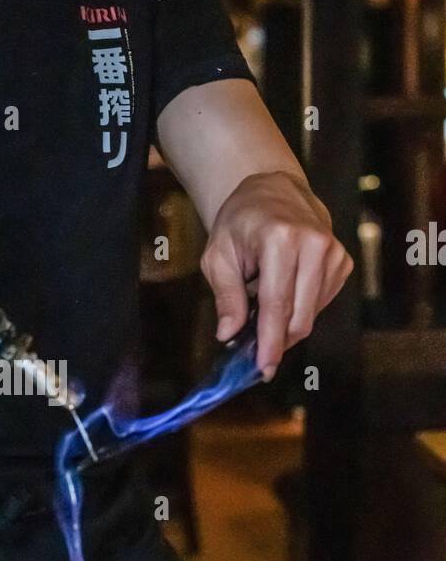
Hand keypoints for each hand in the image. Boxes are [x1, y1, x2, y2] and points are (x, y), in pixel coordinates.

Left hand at [200, 170, 353, 380]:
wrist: (273, 192)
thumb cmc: (241, 223)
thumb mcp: (218, 256)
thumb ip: (226, 296)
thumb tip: (229, 334)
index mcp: (280, 240)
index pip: (277, 304)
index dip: (270, 342)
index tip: (264, 368)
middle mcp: (314, 245)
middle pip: (299, 316)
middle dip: (276, 340)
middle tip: (252, 349)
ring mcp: (333, 253)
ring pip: (311, 315)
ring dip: (285, 324)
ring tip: (262, 303)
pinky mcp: (342, 262)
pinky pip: (320, 305)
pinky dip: (299, 310)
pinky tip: (283, 293)